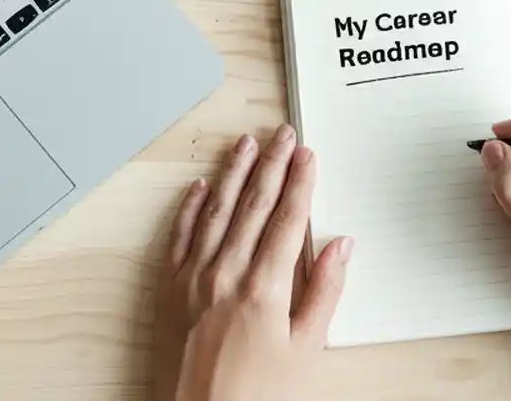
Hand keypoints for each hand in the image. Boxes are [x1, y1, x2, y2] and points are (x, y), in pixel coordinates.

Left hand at [152, 126, 353, 400]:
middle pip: (253, 205)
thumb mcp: (306, 350)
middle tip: (284, 135)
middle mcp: (225, 273)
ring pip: (215, 210)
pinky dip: (190, 206)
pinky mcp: (169, 289)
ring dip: (233, 173)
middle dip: (272, 165)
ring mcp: (193, 278)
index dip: (300, 183)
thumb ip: (324, 293)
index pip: (287, 219)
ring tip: (247, 144)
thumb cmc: (255, 395)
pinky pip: (179, 235)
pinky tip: (199, 186)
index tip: (308, 156)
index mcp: (263, 288)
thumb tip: (341, 246)